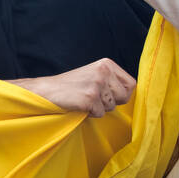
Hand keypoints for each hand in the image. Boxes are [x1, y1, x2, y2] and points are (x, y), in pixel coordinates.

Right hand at [14, 58, 135, 117]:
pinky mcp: (89, 97)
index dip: (122, 94)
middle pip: (124, 96)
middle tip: (94, 98)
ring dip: (99, 108)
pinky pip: (100, 113)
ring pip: (112, 106)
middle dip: (112, 102)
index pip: (132, 84)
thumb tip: (131, 94)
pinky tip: (79, 104)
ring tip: (84, 99)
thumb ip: (112, 80)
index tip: (110, 95)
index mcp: (107, 64)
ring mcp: (97, 84)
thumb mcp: (94, 75)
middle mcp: (104, 71)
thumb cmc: (72, 86)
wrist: (47, 90)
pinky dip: (91, 113)